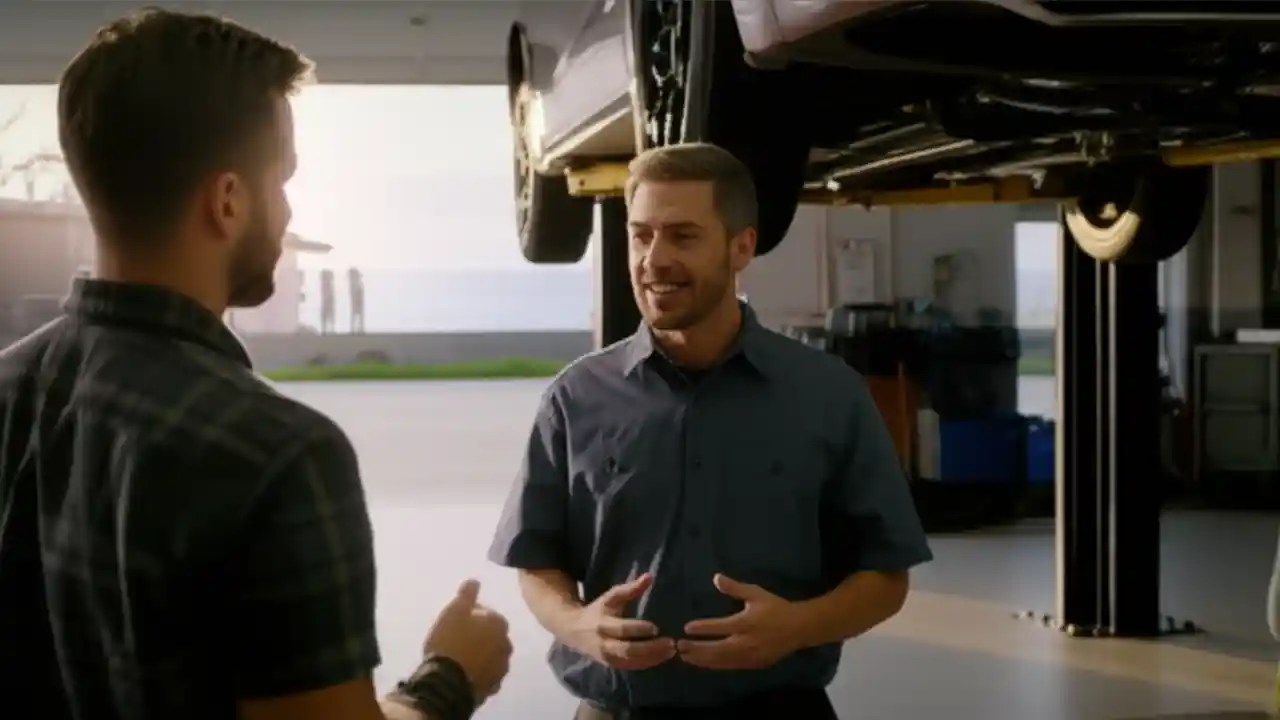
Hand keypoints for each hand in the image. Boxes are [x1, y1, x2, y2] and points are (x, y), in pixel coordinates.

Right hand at [423, 579, 512, 703]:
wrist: (448, 683)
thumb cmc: (449, 642)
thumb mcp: (453, 612)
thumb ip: (467, 595)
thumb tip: (475, 580)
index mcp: (499, 622)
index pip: (486, 614)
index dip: (470, 616)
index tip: (456, 622)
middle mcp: (506, 643)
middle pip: (492, 634)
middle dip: (479, 635)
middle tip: (458, 640)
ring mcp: (503, 666)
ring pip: (492, 655)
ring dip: (482, 654)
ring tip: (461, 658)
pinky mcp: (495, 685)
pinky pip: (488, 673)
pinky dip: (481, 671)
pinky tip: (466, 673)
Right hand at [568, 572, 676, 670]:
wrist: (573, 631)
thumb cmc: (597, 610)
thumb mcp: (610, 597)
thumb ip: (630, 589)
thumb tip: (649, 576)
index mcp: (603, 624)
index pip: (622, 629)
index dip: (639, 629)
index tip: (656, 628)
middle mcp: (604, 643)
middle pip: (628, 649)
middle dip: (650, 648)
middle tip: (670, 643)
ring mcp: (608, 657)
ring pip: (632, 661)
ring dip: (653, 658)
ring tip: (671, 651)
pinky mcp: (613, 665)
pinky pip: (632, 667)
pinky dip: (648, 663)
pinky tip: (663, 657)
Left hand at [677, 573, 800, 669]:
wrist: (800, 629)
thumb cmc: (776, 608)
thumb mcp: (756, 593)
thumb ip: (735, 588)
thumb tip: (715, 578)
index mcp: (746, 623)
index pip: (720, 627)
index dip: (702, 628)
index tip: (686, 628)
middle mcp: (747, 642)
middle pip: (717, 649)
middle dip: (697, 649)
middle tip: (679, 647)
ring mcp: (750, 656)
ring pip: (722, 661)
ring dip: (703, 660)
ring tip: (686, 657)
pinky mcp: (754, 665)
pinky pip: (731, 667)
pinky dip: (716, 665)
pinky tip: (704, 664)